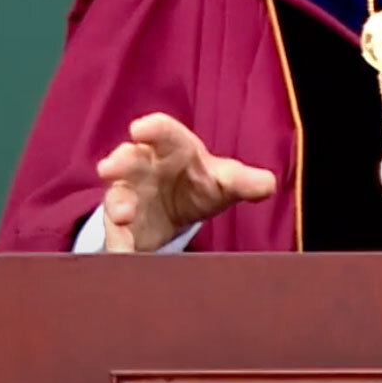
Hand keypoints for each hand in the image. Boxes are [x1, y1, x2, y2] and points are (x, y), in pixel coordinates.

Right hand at [95, 112, 276, 251]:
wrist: (181, 208)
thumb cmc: (202, 181)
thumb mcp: (225, 180)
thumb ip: (245, 181)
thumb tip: (270, 184)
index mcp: (173, 147)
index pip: (163, 131)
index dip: (153, 128)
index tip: (142, 127)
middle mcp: (144, 166)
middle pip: (128, 158)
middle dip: (119, 162)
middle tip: (111, 167)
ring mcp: (129, 194)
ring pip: (117, 195)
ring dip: (117, 204)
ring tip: (124, 215)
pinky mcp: (122, 226)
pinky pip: (116, 233)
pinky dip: (118, 244)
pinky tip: (123, 255)